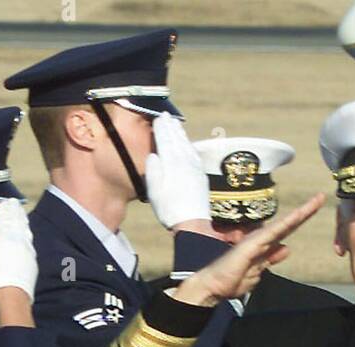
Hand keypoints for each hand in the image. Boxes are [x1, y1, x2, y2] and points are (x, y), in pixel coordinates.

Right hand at [0, 199, 37, 303]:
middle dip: (16, 211)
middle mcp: (20, 241)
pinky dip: (27, 233)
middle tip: (14, 203)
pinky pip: (29, 241)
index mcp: (7, 236)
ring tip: (22, 214)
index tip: (6, 201)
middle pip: (18, 222)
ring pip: (26, 231)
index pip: (6, 218)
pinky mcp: (32, 261)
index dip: (6, 208)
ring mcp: (28, 250)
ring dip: (23, 221)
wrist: (13, 294)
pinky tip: (26, 233)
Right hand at [145, 114, 210, 229]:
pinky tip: (188, 144)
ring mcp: (195, 168)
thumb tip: (154, 154)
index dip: (161, 127)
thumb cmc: (169, 209)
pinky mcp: (201, 176)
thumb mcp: (153, 190)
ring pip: (187, 145)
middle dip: (171, 126)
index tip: (158, 117)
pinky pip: (194, 154)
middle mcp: (184, 161)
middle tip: (166, 115)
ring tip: (176, 124)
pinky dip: (189, 145)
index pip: (164, 139)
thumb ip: (153, 169)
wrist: (192, 223)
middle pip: (176, 139)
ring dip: (181, 133)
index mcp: (171, 162)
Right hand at [173, 193, 324, 306]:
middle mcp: (262, 239)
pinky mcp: (250, 246)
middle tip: (321, 196)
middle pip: (288, 224)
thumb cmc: (231, 279)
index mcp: (265, 246)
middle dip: (305, 210)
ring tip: (316, 201)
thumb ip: (271, 258)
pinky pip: (271, 234)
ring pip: (283, 225)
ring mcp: (256, 241)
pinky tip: (297, 218)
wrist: (212, 286)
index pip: (286, 231)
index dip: (300, 220)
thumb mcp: (258, 270)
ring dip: (300, 214)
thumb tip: (286, 248)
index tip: (314, 208)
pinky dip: (284, 225)